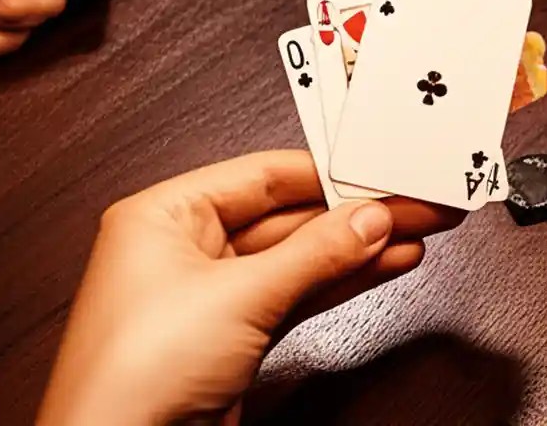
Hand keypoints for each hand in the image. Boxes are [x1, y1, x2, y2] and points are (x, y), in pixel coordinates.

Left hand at [36, 150, 464, 424]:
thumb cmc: (130, 376)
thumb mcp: (238, 296)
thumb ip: (314, 253)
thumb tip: (367, 218)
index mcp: (163, 215)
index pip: (262, 174)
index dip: (327, 171)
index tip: (381, 169)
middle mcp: (184, 251)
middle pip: (286, 217)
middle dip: (354, 213)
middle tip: (414, 202)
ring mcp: (211, 298)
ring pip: (299, 260)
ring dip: (357, 249)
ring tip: (416, 230)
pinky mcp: (233, 340)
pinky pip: (296, 296)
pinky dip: (339, 282)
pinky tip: (382, 266)